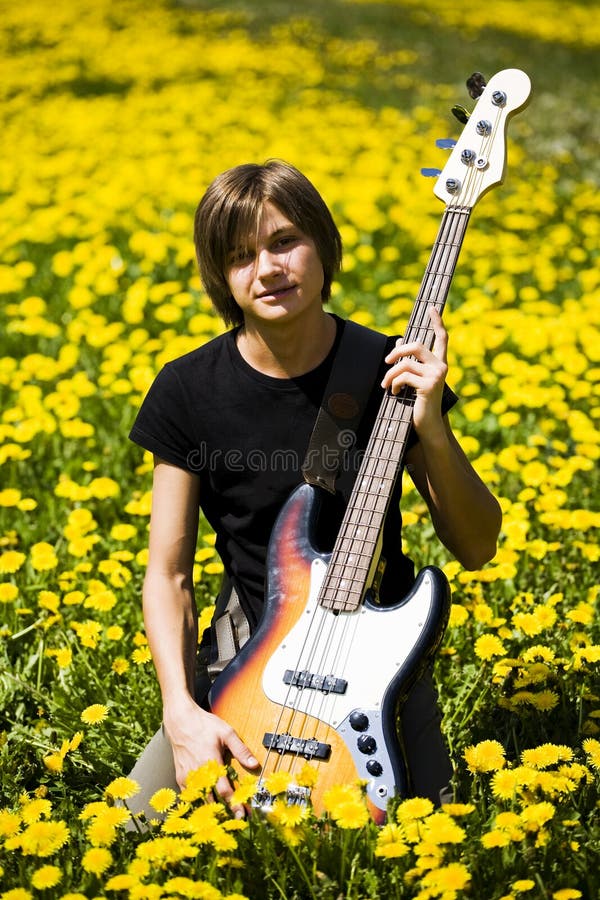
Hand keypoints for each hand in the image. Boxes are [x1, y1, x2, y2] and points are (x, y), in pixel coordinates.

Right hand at [164, 700, 258, 816]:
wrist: (180, 721)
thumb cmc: (204, 725)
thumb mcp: (226, 733)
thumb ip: (241, 750)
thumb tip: (254, 764)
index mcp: (211, 762)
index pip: (224, 790)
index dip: (234, 804)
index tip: (242, 815)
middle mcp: (198, 772)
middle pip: (212, 800)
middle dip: (224, 811)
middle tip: (235, 820)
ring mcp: (187, 776)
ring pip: (200, 800)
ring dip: (211, 809)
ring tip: (222, 817)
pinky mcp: (180, 777)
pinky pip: (189, 796)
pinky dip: (197, 802)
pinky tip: (205, 806)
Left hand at [381, 307, 447, 435]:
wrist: (427, 426)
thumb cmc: (419, 404)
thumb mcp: (413, 380)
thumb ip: (409, 361)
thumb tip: (398, 341)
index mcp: (439, 364)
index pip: (441, 338)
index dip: (437, 321)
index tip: (431, 308)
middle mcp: (441, 367)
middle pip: (416, 345)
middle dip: (397, 351)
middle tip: (386, 362)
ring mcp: (437, 376)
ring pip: (405, 363)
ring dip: (390, 375)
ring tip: (386, 386)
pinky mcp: (429, 385)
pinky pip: (403, 377)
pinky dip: (394, 384)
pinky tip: (395, 394)